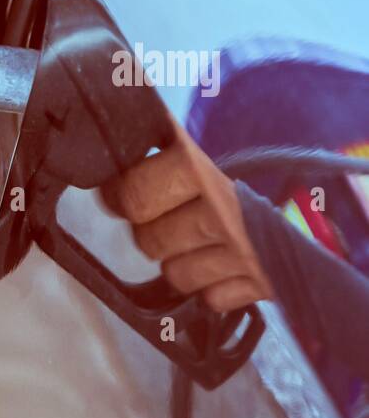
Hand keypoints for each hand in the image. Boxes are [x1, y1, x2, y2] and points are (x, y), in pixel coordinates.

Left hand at [103, 121, 271, 311]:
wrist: (307, 216)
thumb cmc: (226, 188)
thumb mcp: (192, 159)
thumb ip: (154, 153)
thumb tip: (111, 117)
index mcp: (197, 168)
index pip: (134, 192)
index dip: (119, 196)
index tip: (120, 197)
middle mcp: (222, 209)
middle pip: (149, 241)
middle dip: (150, 234)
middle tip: (165, 222)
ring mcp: (245, 250)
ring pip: (175, 274)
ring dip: (181, 264)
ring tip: (198, 244)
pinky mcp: (262, 285)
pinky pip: (209, 300)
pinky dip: (212, 290)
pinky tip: (222, 269)